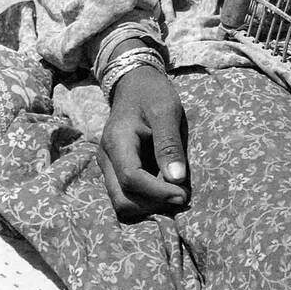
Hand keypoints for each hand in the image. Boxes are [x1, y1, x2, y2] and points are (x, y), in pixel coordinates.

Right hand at [98, 67, 189, 220]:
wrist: (135, 85)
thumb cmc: (152, 94)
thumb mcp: (167, 111)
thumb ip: (170, 144)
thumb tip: (177, 180)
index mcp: (117, 141)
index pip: (131, 179)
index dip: (158, 192)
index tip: (184, 194)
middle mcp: (106, 157)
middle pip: (122, 200)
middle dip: (152, 205)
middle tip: (181, 195)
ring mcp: (108, 166)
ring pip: (122, 202)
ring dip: (150, 205)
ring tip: (175, 191)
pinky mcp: (115, 170)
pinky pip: (126, 195)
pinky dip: (146, 199)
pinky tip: (166, 187)